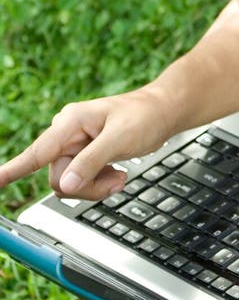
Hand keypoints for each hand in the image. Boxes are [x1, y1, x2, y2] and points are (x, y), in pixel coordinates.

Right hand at [0, 86, 174, 199]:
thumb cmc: (145, 116)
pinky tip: (116, 173)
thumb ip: (91, 162)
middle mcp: (67, 133)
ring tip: (120, 175)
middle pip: (59, 177)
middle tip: (116, 181)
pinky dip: (99, 183)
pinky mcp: (84, 156)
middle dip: (87, 186)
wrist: (163, 112)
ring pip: (70, 183)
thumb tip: (65, 186)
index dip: (12, 170)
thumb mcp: (120, 139)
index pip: (36, 152)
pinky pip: (81, 181)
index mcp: (70, 122)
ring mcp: (75, 145)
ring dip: (96, 186)